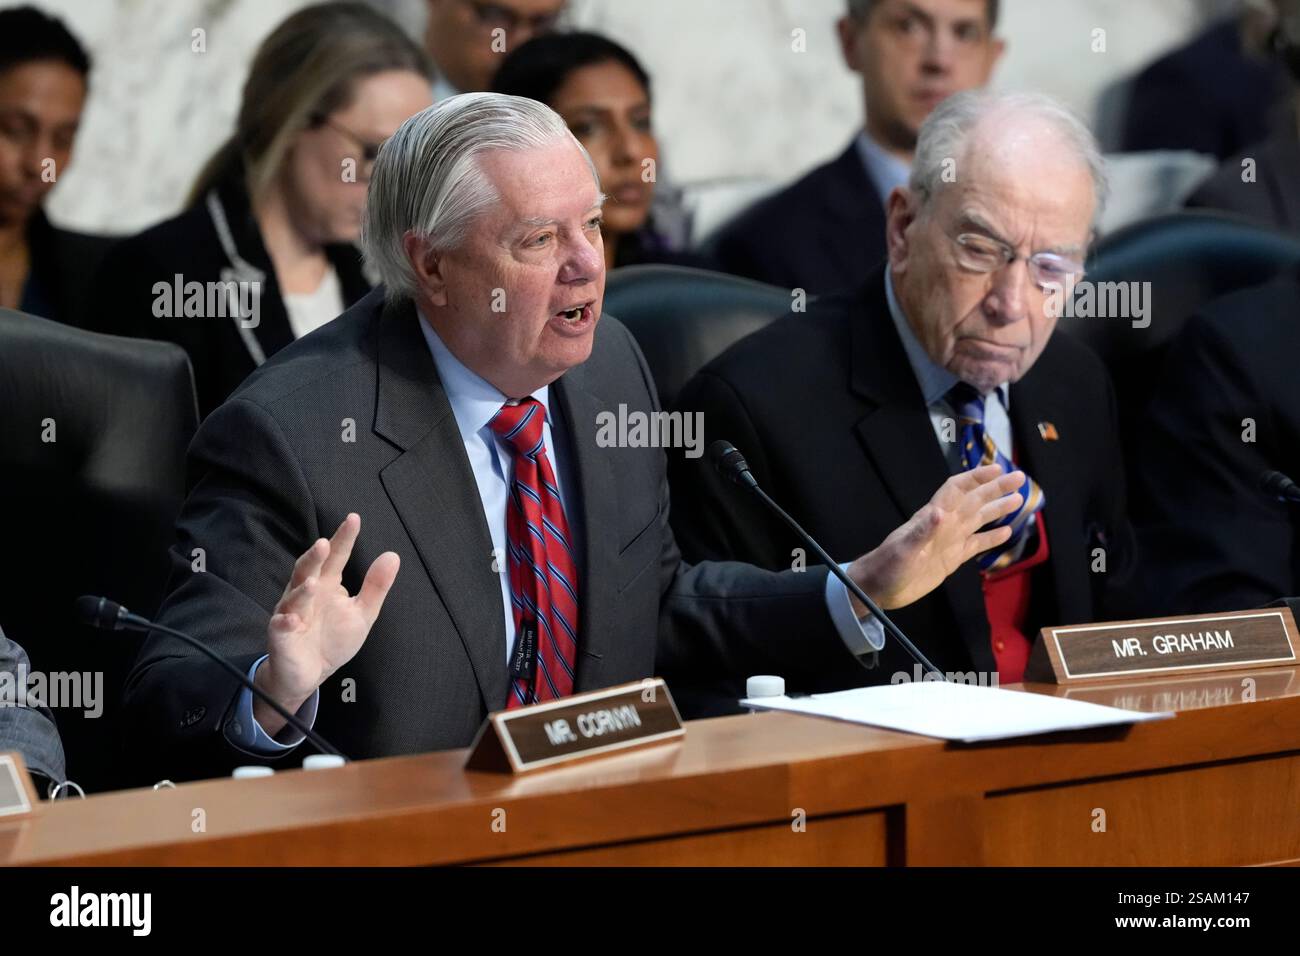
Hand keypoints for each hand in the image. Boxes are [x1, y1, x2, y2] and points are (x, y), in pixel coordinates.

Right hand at [253, 513, 398, 736]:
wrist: (311, 674)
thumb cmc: (333, 639)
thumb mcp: (362, 613)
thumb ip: (376, 586)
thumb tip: (393, 555)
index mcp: (327, 585)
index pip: (336, 557)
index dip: (343, 539)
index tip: (353, 519)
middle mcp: (306, 593)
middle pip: (308, 570)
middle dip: (314, 557)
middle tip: (324, 543)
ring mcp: (291, 613)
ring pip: (293, 597)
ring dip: (302, 590)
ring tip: (313, 583)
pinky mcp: (281, 636)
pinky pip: (280, 626)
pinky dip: (284, 622)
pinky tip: (290, 619)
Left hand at [847, 464, 1023, 611]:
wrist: (879, 589)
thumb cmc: (888, 566)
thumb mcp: (904, 549)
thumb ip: (922, 531)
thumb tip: (939, 512)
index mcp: (932, 517)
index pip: (957, 489)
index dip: (976, 477)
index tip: (997, 469)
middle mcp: (944, 525)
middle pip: (974, 500)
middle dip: (995, 488)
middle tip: (1020, 478)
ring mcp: (949, 541)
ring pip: (978, 520)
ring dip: (997, 509)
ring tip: (1019, 500)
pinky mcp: (951, 559)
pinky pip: (976, 545)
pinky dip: (991, 538)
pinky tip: (1006, 532)